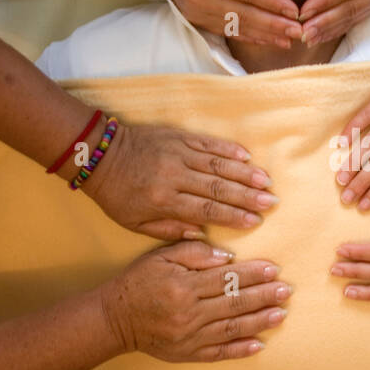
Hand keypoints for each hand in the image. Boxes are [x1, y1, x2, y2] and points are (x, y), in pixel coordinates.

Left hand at [85, 122, 278, 240]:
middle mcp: (173, 175)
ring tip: (266, 181)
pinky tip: (246, 156)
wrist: (98, 155)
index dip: (233, 216)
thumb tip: (202, 233)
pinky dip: (228, 149)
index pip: (205, 210)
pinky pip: (207, 142)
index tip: (255, 221)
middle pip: (217, 187)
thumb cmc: (117, 195)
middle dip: (247, 196)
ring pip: (217, 164)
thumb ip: (169, 229)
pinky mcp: (177, 136)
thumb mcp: (135, 223)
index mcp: (163, 200)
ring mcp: (177, 152)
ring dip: (244, 173)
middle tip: (270, 202)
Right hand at [99, 241, 290, 361]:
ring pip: (231, 328)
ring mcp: (189, 336)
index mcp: (183, 285)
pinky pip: (219, 353)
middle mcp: (189, 312)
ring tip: (281, 313)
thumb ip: (194, 252)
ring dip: (259, 321)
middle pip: (234, 303)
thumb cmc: (139, 282)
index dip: (252, 273)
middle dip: (263, 296)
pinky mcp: (187, 353)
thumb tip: (227, 257)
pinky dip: (240, 350)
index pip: (226, 278)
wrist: (114, 319)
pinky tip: (260, 345)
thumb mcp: (161, 256)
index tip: (274, 269)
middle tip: (286, 290)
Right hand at [121, 0, 303, 47]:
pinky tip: (269, 41)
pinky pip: (227, 32)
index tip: (295, 9)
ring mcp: (197, 13)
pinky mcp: (198, 20)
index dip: (272, 2)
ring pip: (237, 27)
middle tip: (299, 31)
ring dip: (265, 36)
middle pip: (244, 14)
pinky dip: (250, 38)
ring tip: (290, 40)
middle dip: (274, 25)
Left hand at [297, 0, 369, 44]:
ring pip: (352, 18)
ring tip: (308, 38)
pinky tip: (321, 36)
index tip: (304, 10)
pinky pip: (355, 20)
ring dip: (328, 30)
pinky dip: (337, 30)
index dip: (326, 1)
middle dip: (324, 22)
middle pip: (350, 8)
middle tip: (302, 32)